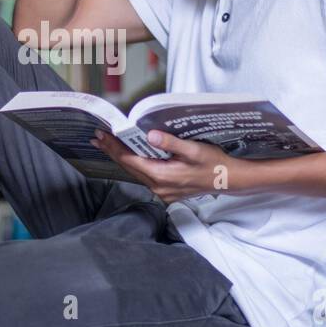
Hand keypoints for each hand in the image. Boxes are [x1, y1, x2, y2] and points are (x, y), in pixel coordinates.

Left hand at [92, 128, 234, 203]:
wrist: (228, 180)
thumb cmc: (213, 164)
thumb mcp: (194, 150)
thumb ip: (171, 143)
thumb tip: (151, 136)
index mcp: (162, 176)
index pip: (130, 160)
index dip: (114, 147)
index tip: (101, 135)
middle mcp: (158, 187)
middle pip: (129, 166)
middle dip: (113, 151)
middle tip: (97, 137)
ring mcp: (162, 191)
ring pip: (136, 172)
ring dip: (122, 157)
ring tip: (108, 144)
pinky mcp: (166, 190)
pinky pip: (145, 176)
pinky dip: (135, 164)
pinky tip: (130, 156)